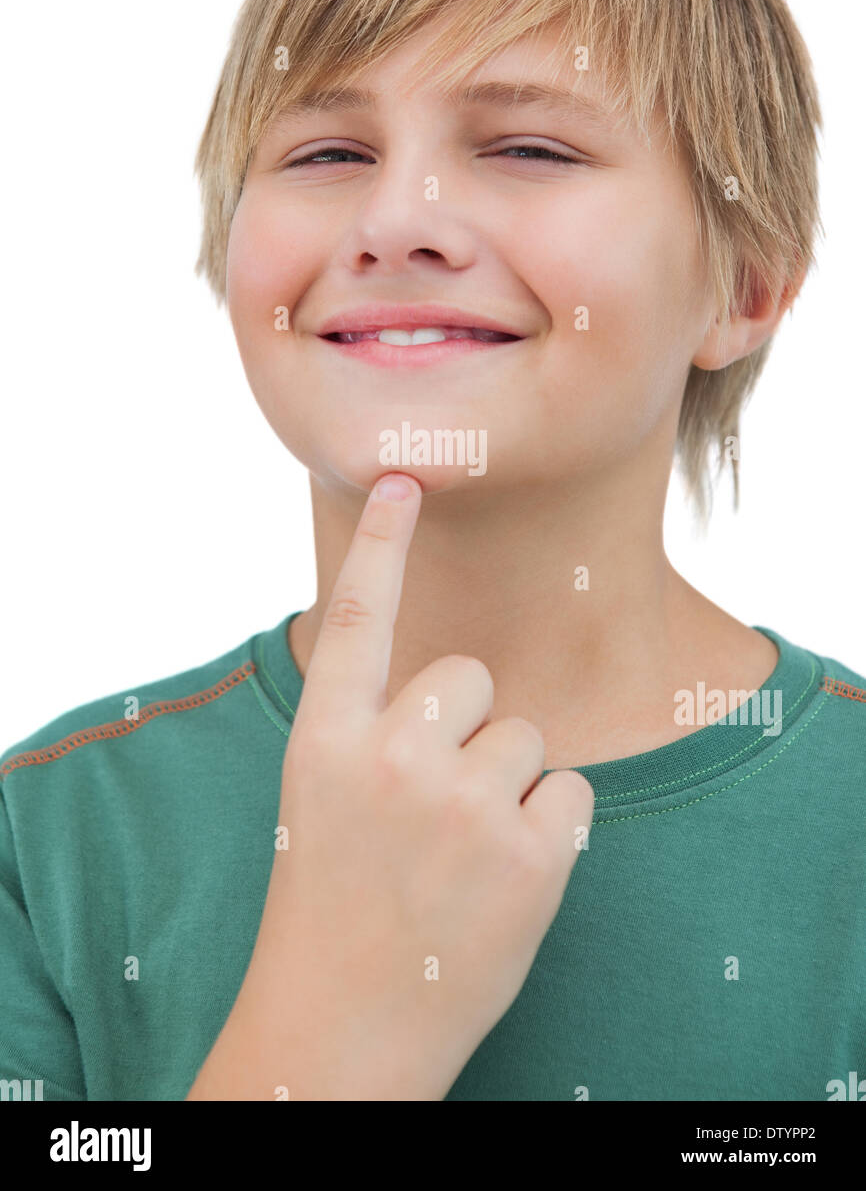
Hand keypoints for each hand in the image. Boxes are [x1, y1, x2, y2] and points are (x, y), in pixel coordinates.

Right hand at [260, 472, 593, 1099]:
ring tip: (459, 858)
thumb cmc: (333, 907)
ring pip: (524, 736)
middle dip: (465, 727)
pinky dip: (549, 832)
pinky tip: (503, 883)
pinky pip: (569, 791)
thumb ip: (369, 731)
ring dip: (505, 786)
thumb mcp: (320, 801)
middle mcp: (390, 756)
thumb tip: (455, 681)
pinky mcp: (530, 851)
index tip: (402, 477)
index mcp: (324, 740)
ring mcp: (462, 803)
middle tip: (430, 811)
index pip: (356, 619)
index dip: (380, 543)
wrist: (342, 1032)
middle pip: (469, 676)